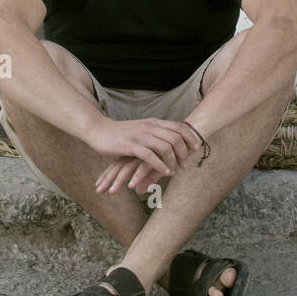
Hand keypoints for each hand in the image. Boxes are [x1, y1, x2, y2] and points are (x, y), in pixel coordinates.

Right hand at [85, 118, 199, 180]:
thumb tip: (169, 141)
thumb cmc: (120, 133)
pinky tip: (165, 173)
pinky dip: (160, 165)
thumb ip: (154, 133)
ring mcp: (140, 135)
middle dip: (184, 152)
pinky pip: (150, 156)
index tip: (197, 147)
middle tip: (186, 164)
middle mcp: (149, 127)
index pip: (178, 126)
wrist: (99, 130)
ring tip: (175, 171)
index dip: (190, 137)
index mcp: (153, 122)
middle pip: (176, 137)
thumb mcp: (141, 130)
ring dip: (173, 161)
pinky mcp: (131, 145)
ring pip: (165, 147)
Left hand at [95, 156, 165, 195]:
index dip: (108, 175)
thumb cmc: (172, 151)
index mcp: (135, 152)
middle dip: (107, 178)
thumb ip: (146, 178)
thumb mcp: (157, 167)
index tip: (98, 186)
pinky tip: (131, 186)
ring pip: (128, 167)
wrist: (186, 134)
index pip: (118, 164)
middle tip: (98, 190)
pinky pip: (143, 166)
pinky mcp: (154, 154)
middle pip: (118, 165)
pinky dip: (137, 177)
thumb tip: (138, 192)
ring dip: (118, 180)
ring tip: (111, 192)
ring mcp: (145, 151)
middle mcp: (138, 151)